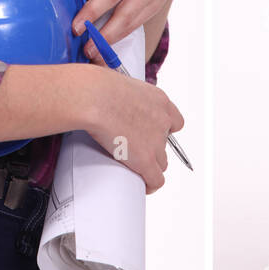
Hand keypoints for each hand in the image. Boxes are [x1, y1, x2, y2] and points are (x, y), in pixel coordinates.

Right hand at [85, 68, 183, 193]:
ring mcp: (156, 142)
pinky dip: (150, 185)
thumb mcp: (117, 83)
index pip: (173, 121)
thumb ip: (120, 93)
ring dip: (150, 165)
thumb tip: (105, 91)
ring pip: (161, 162)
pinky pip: (156, 180)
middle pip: (166, 143)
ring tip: (135, 168)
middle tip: (134, 151)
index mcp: (159, 101)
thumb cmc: (97, 87)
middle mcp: (163, 121)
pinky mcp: (146, 160)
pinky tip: (143, 186)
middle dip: (153, 148)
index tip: (149, 134)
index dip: (162, 129)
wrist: (95, 98)